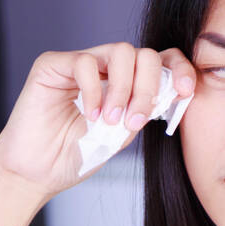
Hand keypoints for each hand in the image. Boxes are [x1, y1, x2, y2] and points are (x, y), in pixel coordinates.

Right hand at [0, 43, 196, 196]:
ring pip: (120, 51)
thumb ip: (145, 109)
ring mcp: (80, 63)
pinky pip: (84, 62)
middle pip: (144, 55)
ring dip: (124, 88)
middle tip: (136, 120)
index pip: (160, 62)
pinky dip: (94, 90)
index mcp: (127, 83)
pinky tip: (90, 115)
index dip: (179, 70)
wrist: (39, 174)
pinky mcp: (53, 64)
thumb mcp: (123, 134)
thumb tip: (174, 91)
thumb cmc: (77, 155)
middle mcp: (105, 68)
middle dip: (148, 87)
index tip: (186, 91)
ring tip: (112, 120)